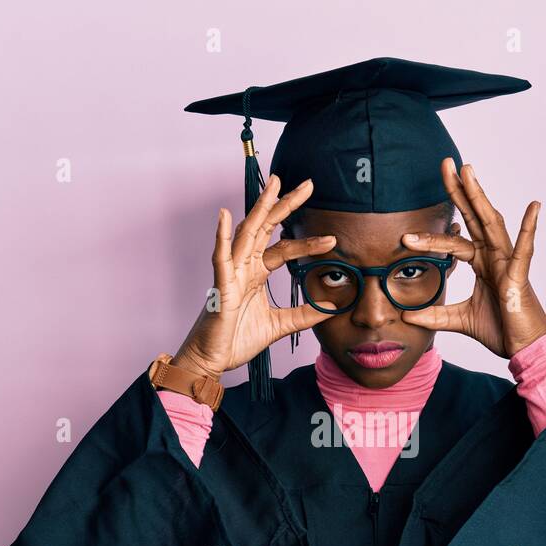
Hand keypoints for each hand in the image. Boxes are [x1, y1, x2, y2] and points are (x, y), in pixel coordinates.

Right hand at [174, 175, 336, 378]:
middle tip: (307, 185)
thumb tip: (332, 308)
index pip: (285, 249)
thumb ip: (304, 315)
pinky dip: (222, 236)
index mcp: (256, 274)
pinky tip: (225, 216)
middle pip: (267, 229)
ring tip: (273, 185)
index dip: (308, 243)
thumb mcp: (280, 326)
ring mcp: (231, 274)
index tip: (332, 240)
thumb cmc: (237, 340)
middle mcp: (244, 267)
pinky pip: (221, 258)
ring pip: (247, 234)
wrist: (212, 360)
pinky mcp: (220, 287)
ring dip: (260, 208)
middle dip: (285, 205)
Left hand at [398, 158, 545, 358]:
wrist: (525, 349)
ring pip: (491, 224)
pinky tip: (533, 207)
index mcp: (482, 264)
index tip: (406, 236)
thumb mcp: (460, 321)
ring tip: (469, 172)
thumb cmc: (501, 330)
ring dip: (480, 197)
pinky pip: (524, 250)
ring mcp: (508, 263)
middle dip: (459, 191)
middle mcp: (494, 257)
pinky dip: (529, 228)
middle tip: (445, 165)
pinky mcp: (519, 277)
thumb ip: (435, 316)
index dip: (432, 236)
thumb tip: (406, 316)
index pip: (456, 240)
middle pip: (474, 218)